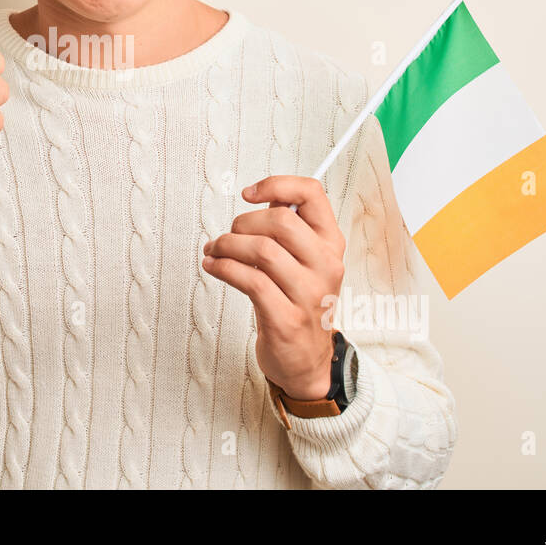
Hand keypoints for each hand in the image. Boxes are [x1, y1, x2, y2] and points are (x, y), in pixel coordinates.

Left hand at [201, 176, 346, 399]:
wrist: (307, 359)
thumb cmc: (299, 302)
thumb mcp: (306, 261)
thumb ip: (291, 228)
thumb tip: (262, 195)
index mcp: (331, 243)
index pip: (312, 194)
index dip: (276, 184)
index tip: (249, 193)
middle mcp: (326, 265)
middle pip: (280, 220)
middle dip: (242, 222)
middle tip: (227, 235)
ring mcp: (310, 294)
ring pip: (262, 249)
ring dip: (227, 245)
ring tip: (214, 251)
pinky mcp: (287, 318)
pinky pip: (250, 281)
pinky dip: (224, 268)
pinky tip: (214, 267)